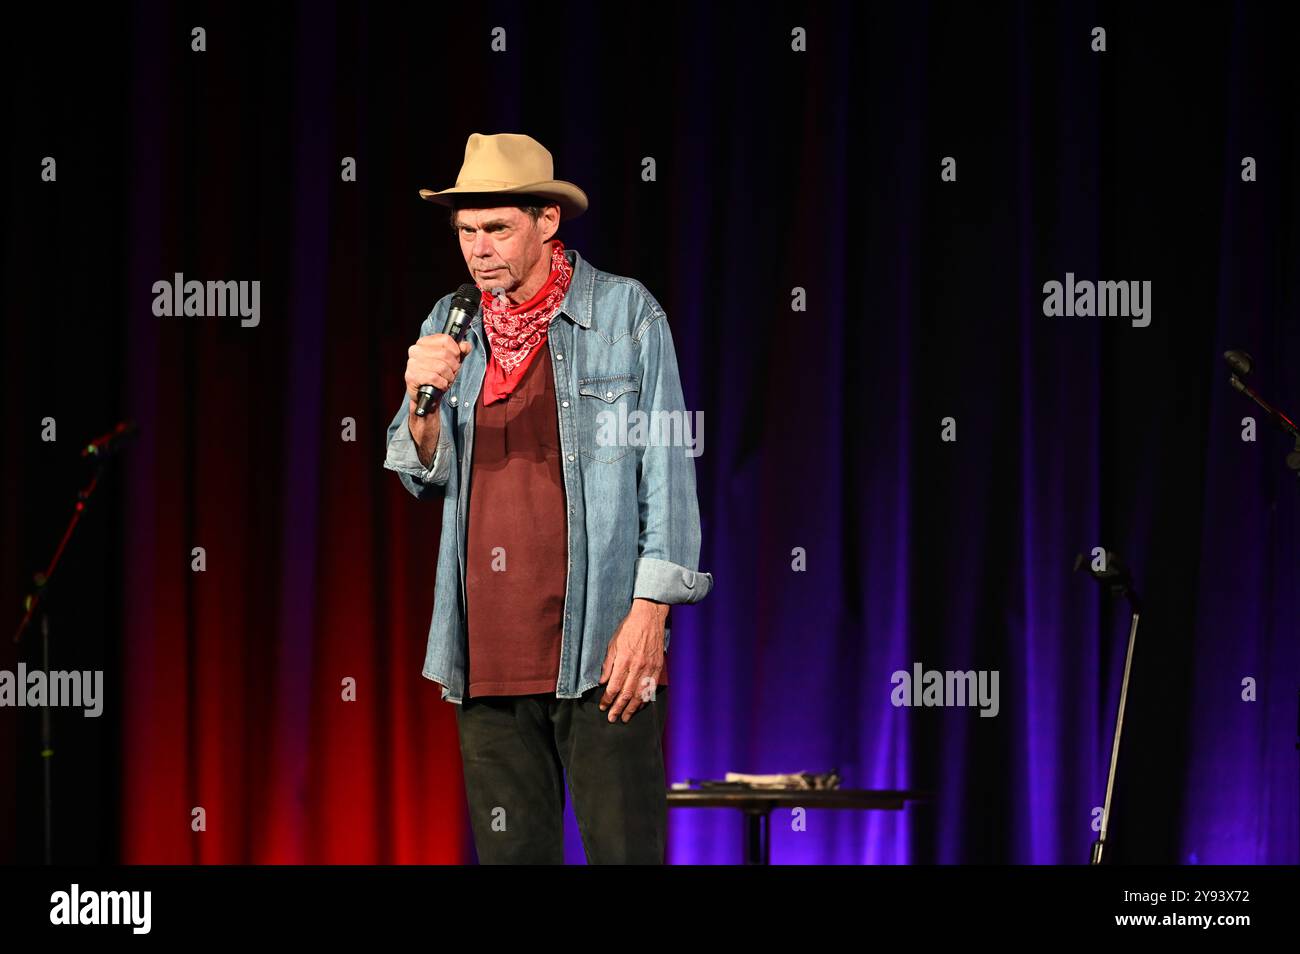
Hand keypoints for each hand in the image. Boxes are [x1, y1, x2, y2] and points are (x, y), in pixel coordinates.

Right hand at [405, 334, 472, 413]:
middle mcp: (415, 350)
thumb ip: (460, 351)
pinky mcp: (412, 377)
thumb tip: (465, 346)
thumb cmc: (437, 375)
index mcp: (424, 342)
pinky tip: (441, 385)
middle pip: (445, 354)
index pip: (445, 339)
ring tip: (446, 379)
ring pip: (441, 367)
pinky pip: (434, 378)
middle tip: (452, 372)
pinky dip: (442, 384)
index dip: (455, 350)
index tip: (456, 358)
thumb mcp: (451, 361)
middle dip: (453, 366)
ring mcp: (412, 363)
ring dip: (449, 376)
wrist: (426, 395)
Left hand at [599, 599, 667, 722]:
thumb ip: (608, 664)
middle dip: (618, 708)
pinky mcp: (657, 667)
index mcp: (624, 660)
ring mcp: (649, 667)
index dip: (608, 699)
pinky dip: (645, 699)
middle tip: (612, 718)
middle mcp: (637, 666)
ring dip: (632, 708)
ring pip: (640, 694)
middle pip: (626, 694)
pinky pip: (651, 687)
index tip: (603, 706)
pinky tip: (639, 705)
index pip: (614, 686)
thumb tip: (603, 681)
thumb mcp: (613, 644)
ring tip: (625, 717)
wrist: (649, 618)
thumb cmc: (629, 628)